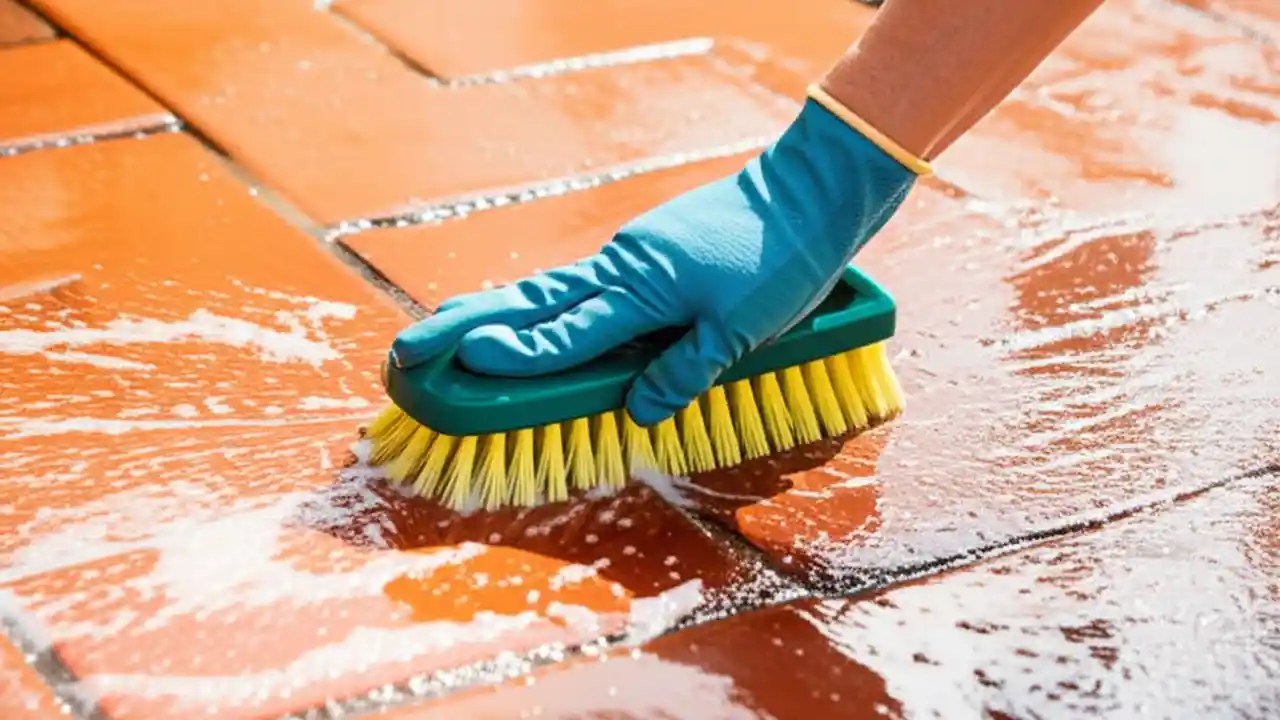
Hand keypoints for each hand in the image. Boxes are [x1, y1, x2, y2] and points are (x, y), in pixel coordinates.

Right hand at [391, 93, 918, 425]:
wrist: (808, 193)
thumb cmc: (780, 261)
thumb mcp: (742, 330)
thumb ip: (684, 371)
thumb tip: (636, 412)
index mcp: (641, 289)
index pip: (563, 333)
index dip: (512, 358)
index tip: (456, 369)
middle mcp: (620, 270)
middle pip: (528, 304)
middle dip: (465, 329)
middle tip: (407, 353)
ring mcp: (626, 258)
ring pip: (545, 291)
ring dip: (491, 315)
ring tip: (440, 336)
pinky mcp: (639, 254)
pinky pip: (576, 287)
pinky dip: (537, 307)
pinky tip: (519, 318)